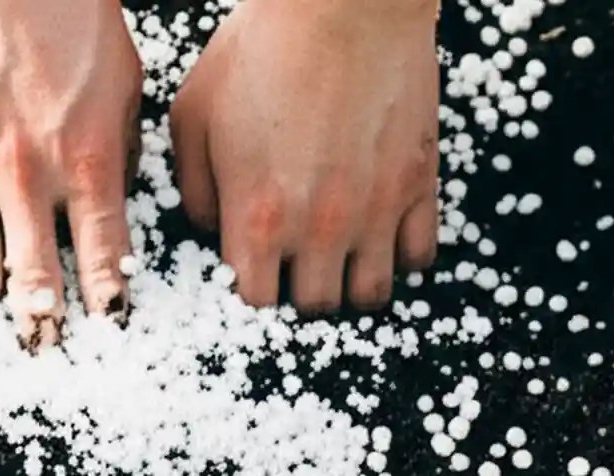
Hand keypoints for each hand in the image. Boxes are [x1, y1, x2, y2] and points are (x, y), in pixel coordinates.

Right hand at [0, 0, 142, 346]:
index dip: (108, 303)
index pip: (104, 257)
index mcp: (86, 160)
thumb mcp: (121, 78)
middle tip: (43, 346)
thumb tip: (111, 199)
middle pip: (36, 278)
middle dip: (43, 322)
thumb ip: (116, 148)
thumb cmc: (64, 8)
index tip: (108, 328)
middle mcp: (26, 175)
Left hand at [170, 0, 440, 311]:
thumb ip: (195, 188)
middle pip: (314, 306)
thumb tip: (211, 230)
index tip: (252, 274)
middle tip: (294, 265)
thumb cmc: (262, 48)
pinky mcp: (419, 185)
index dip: (251, 292)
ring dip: (350, 284)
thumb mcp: (194, 116)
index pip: (254, 302)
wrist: (343, 2)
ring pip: (370, 295)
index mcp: (258, 217)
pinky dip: (400, 256)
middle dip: (298, 292)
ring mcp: (375, 211)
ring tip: (337, 258)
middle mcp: (319, 228)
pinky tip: (380, 233)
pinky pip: (419, 255)